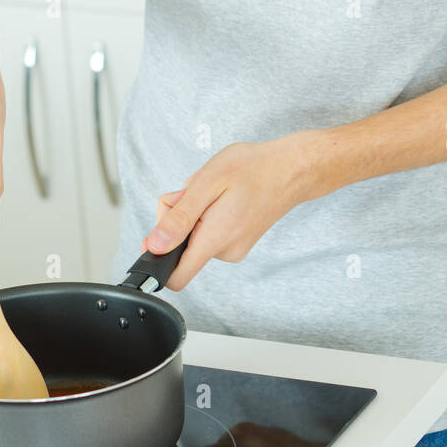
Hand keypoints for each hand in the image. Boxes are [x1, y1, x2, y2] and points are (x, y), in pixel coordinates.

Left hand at [140, 132, 320, 289]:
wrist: (291, 169)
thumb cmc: (253, 168)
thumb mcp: (207, 183)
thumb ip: (179, 217)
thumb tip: (154, 245)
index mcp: (215, 239)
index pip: (176, 277)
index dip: (157, 260)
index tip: (157, 234)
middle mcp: (226, 252)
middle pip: (181, 248)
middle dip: (177, 217)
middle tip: (193, 191)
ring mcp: (234, 248)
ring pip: (195, 236)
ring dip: (194, 212)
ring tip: (215, 190)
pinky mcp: (239, 241)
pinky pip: (209, 232)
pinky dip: (207, 213)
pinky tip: (222, 195)